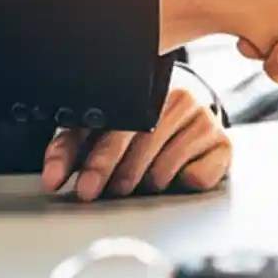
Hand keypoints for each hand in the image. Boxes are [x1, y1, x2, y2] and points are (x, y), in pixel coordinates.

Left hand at [41, 89, 231, 201]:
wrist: (188, 111)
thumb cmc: (138, 121)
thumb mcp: (101, 125)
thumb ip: (72, 146)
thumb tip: (53, 176)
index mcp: (145, 86)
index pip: (120, 124)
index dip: (99, 159)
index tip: (84, 185)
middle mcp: (180, 97)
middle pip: (143, 147)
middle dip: (116, 175)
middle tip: (100, 192)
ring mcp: (204, 121)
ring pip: (167, 168)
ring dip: (148, 182)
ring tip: (142, 178)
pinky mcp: (224, 145)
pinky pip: (197, 178)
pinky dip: (182, 184)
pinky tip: (177, 173)